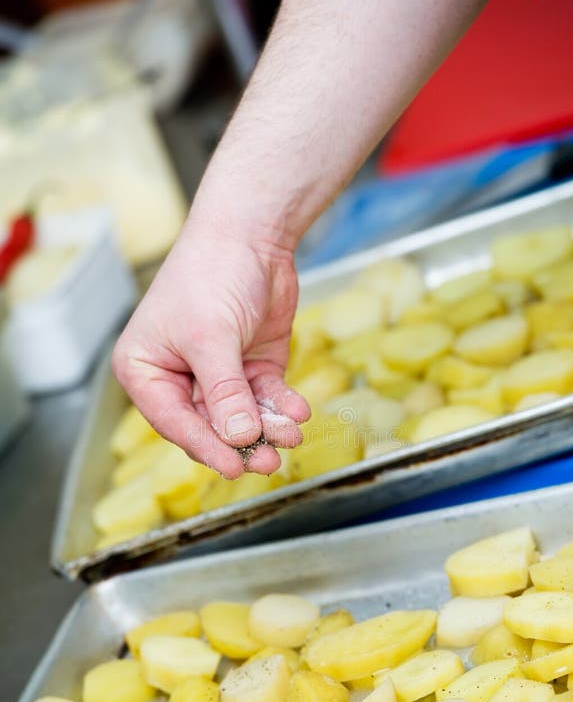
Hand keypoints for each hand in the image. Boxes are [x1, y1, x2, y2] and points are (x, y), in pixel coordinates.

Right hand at [112, 214, 310, 478]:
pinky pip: (266, 398)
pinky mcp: (250, 367)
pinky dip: (283, 406)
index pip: (174, 422)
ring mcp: (217, 375)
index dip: (206, 447)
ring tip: (291, 433)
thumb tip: (238, 439)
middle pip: (210, 426)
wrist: (252, 234)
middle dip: (243, 443)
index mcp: (146, 370)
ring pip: (242, 418)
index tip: (234, 466)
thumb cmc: (211, 273)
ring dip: (268, 427)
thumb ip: (224, 392)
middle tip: (271, 462)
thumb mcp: (212, 337)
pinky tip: (298, 411)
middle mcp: (178, 377)